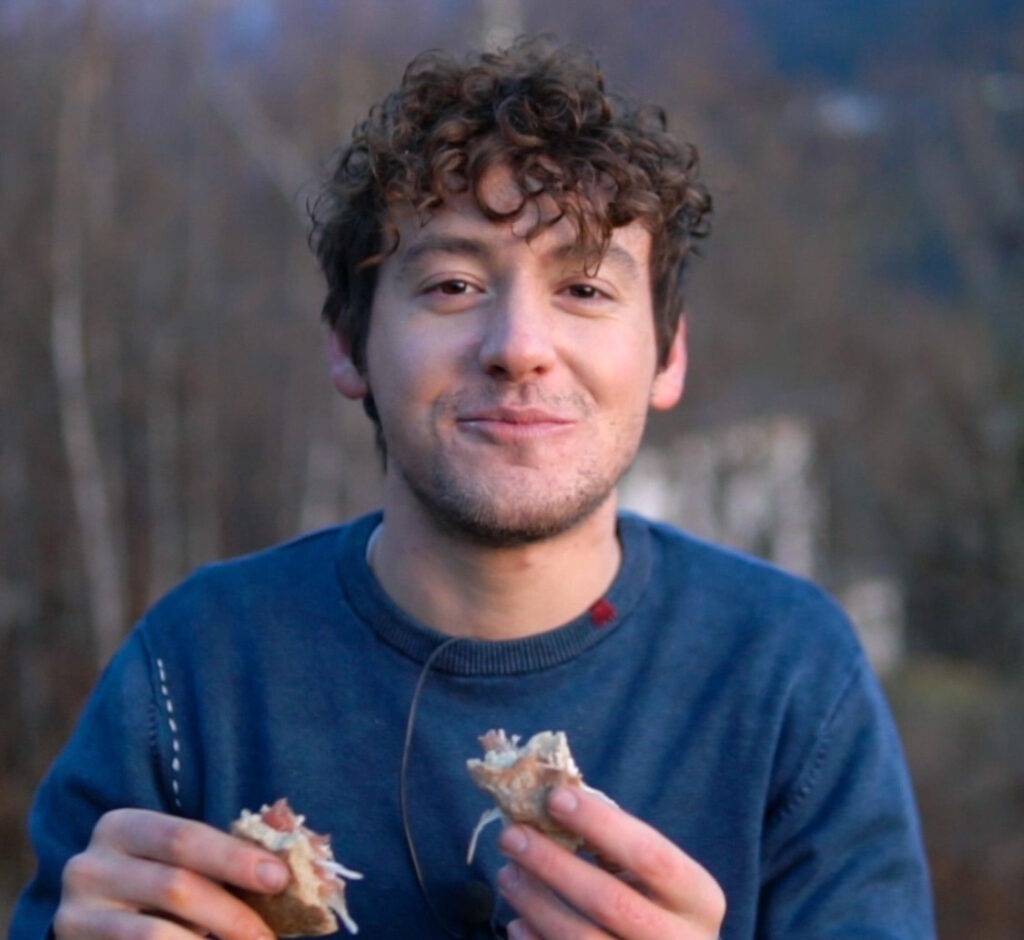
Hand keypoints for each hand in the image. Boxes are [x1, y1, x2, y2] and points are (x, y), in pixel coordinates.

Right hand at [54, 808, 290, 938]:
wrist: (97, 920)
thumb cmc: (154, 881)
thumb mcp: (177, 861)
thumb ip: (219, 859)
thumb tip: (284, 873)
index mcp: (121, 827)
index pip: (184, 838)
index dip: (234, 858)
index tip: (279, 879)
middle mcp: (89, 866)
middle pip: (175, 887)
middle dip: (231, 913)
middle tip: (267, 936)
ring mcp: (76, 917)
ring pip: (156, 935)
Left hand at [496, 787, 724, 939]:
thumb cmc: (657, 908)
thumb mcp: (656, 878)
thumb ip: (617, 846)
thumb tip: (556, 802)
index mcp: (700, 900)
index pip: (651, 855)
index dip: (601, 824)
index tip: (555, 797)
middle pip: (610, 902)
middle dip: (554, 864)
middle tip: (512, 836)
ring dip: (536, 903)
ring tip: (509, 874)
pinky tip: (517, 923)